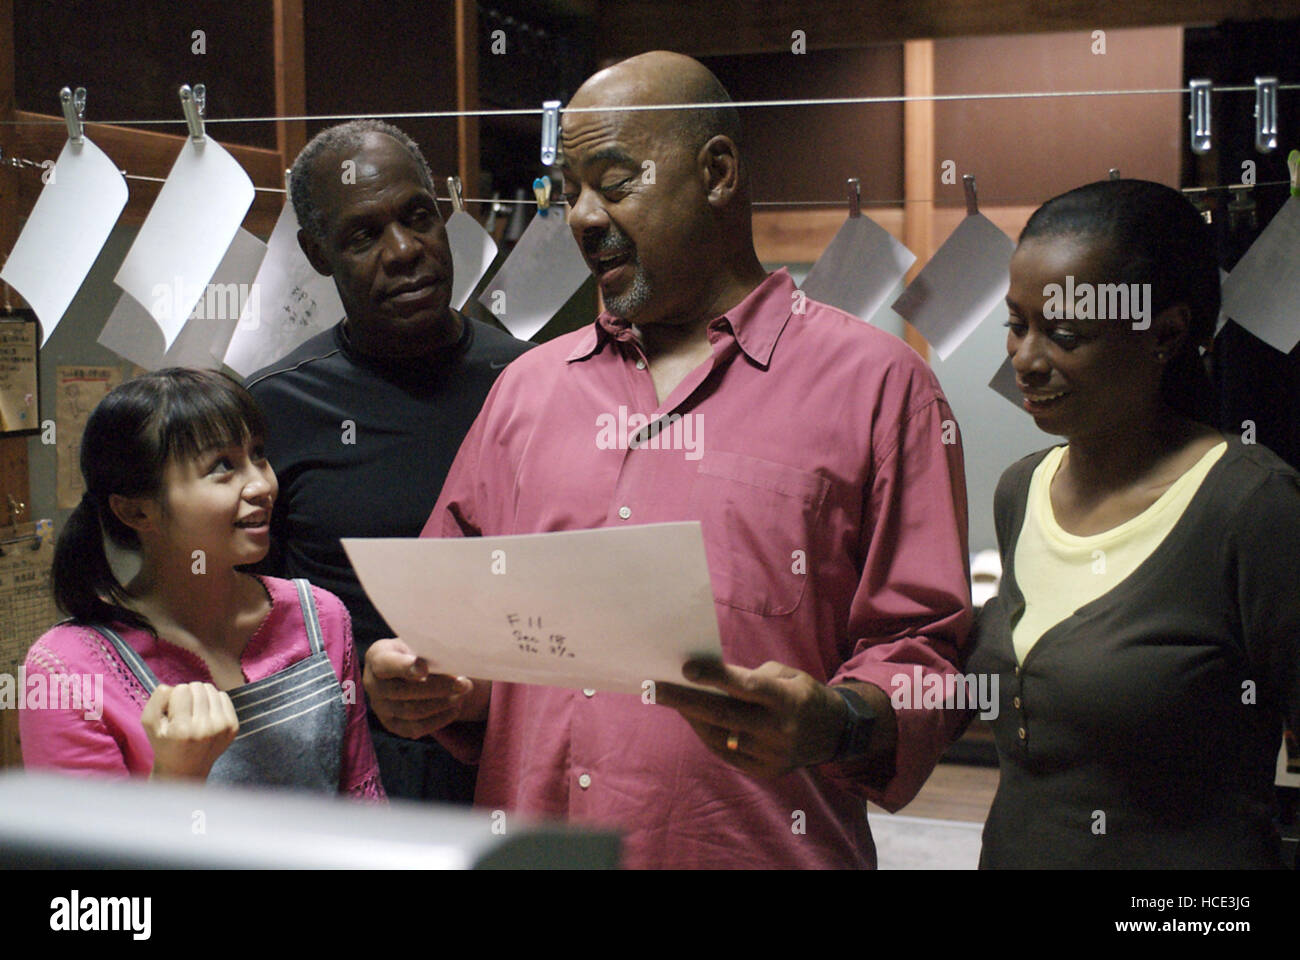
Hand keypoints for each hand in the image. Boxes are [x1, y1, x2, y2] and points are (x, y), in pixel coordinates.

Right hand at [141, 682, 238, 780]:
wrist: (185, 769)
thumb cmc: (165, 743)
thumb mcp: (149, 723)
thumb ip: (156, 700)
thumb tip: (172, 686)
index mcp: (183, 729)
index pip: (182, 689)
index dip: (174, 697)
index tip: (172, 711)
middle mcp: (205, 728)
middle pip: (198, 687)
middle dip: (188, 694)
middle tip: (183, 712)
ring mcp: (222, 727)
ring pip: (212, 690)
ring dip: (201, 696)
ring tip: (194, 713)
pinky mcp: (233, 726)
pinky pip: (224, 697)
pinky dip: (213, 701)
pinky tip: (206, 715)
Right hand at [363, 638, 486, 738]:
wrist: (409, 667)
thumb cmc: (417, 650)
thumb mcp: (418, 643)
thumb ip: (427, 651)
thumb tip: (449, 662)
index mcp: (377, 657)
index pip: (386, 664)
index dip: (405, 668)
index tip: (426, 668)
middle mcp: (372, 684)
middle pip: (403, 692)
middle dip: (438, 688)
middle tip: (463, 683)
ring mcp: (380, 707)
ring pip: (411, 712)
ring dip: (441, 704)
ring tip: (463, 694)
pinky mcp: (391, 724)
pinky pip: (415, 728)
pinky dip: (438, 720)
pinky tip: (454, 709)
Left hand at [654, 659, 848, 778]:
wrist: (834, 732)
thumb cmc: (801, 693)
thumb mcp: (786, 675)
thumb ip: (750, 677)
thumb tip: (709, 678)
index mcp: (787, 699)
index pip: (746, 687)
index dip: (716, 677)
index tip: (686, 668)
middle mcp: (779, 729)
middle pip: (723, 715)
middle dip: (685, 701)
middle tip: (654, 688)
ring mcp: (772, 754)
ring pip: (719, 736)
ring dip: (692, 717)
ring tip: (671, 700)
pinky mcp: (766, 771)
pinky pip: (726, 753)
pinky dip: (707, 735)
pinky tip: (694, 719)